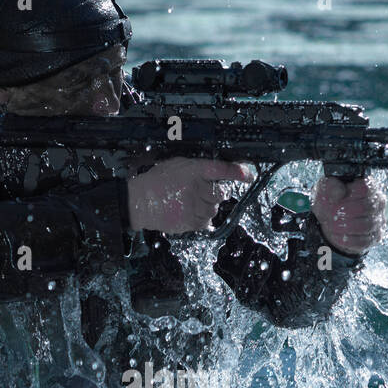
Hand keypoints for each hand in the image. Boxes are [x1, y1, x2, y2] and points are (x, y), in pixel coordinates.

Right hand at [126, 157, 251, 233]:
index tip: (248, 174)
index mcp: (193, 170)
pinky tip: (188, 212)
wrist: (139, 202)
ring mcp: (193, 206)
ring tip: (191, 203)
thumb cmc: (157, 182)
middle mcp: (196, 187)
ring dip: (207, 208)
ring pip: (214, 210)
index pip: (222, 169)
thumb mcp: (177, 165)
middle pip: (221, 194)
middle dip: (215, 195)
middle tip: (202, 193)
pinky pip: (205, 222)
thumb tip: (217, 174)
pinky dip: (201, 219)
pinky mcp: (190, 221)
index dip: (238, 172)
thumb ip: (197, 169)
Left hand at [311, 174, 386, 256]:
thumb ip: (329, 186)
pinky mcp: (374, 238)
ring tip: (331, 225)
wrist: (330, 222)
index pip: (364, 188)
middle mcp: (378, 203)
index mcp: (368, 186)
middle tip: (330, 214)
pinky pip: (363, 241)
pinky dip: (346, 240)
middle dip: (344, 212)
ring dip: (344, 226)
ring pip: (365, 226)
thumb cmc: (331, 202)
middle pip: (366, 207)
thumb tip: (339, 192)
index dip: (348, 194)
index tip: (336, 198)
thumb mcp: (324, 191)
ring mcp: (378, 221)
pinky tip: (336, 235)